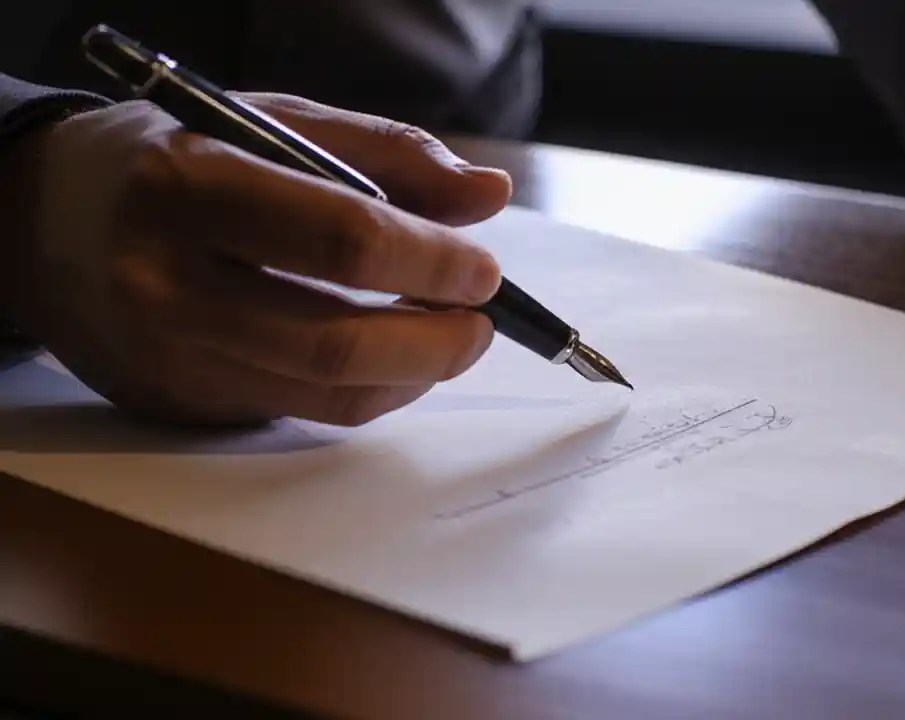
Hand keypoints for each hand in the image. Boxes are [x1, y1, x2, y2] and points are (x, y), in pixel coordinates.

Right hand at [0, 93, 512, 425]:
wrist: (38, 220)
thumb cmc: (171, 158)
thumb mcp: (269, 122)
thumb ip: (386, 153)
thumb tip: (486, 194)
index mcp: (190, 184)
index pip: (340, 241)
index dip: (430, 262)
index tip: (483, 269)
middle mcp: (168, 282)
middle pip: (336, 342)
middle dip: (438, 340)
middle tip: (484, 321)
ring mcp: (168, 354)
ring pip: (326, 393)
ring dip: (415, 373)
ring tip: (450, 336)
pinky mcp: (178, 401)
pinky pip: (300, 412)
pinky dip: (368, 389)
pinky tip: (391, 356)